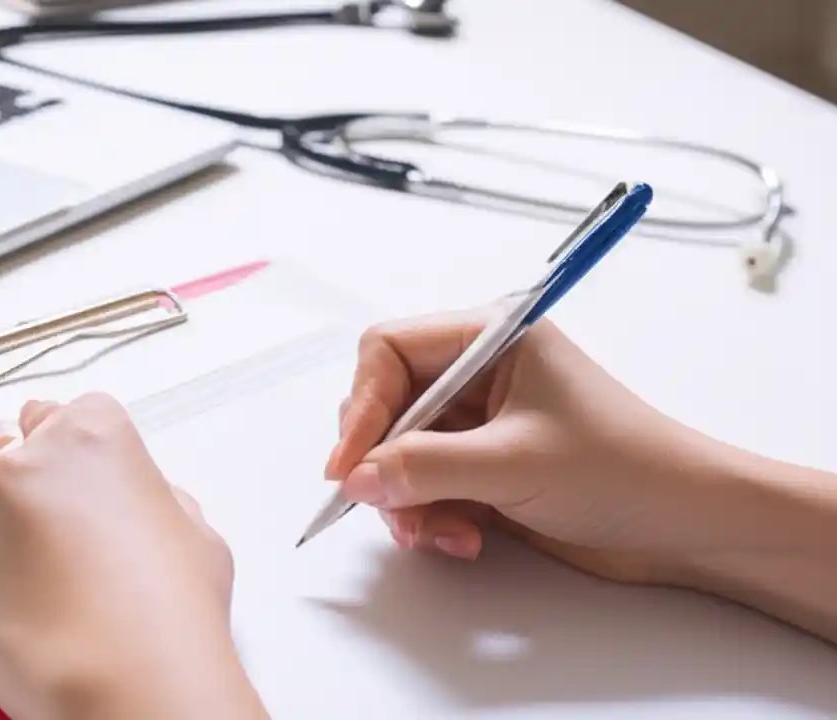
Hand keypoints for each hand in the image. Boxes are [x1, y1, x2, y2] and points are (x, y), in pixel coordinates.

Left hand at [0, 393, 266, 719]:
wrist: (128, 678)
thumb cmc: (169, 611)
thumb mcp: (195, 534)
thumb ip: (158, 500)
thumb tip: (140, 501)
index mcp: (95, 437)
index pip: (73, 413)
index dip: (72, 434)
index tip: (71, 450)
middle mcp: (32, 461)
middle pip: (15, 435)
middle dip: (21, 447)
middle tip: (30, 468)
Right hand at [326, 310, 743, 584]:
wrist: (685, 526)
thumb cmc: (621, 469)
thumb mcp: (513, 463)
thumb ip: (426, 467)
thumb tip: (355, 477)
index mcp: (491, 338)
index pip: (389, 350)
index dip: (362, 405)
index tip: (349, 463)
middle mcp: (478, 373)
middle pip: (386, 405)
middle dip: (383, 461)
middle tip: (389, 506)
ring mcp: (479, 423)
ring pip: (400, 454)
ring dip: (408, 500)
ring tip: (438, 533)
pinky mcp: (483, 468)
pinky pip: (425, 486)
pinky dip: (432, 516)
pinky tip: (465, 538)